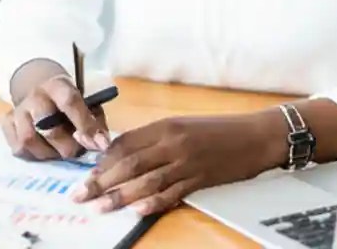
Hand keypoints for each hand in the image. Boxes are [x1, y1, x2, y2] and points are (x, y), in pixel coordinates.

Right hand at [0, 67, 110, 160]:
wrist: (37, 88)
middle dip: (67, 146)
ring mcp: (18, 111)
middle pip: (47, 127)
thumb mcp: (85, 101)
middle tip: (77, 152)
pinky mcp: (7, 124)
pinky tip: (44, 151)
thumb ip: (95, 121)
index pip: (70, 102)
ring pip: (29, 140)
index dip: (85, 125)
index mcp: (57, 86)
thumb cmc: (67, 100)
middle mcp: (34, 97)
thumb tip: (101, 144)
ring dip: (48, 153)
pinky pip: (18, 148)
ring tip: (59, 152)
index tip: (100, 144)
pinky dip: (34, 155)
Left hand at [72, 114, 278, 215]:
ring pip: (146, 181)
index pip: (125, 143)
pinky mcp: (201, 179)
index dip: (103, 161)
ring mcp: (187, 162)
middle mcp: (173, 142)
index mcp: (165, 126)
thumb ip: (154, 139)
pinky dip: (154, 202)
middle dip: (101, 181)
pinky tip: (137, 210)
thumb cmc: (218, 130)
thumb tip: (123, 156)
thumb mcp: (182, 126)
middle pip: (129, 163)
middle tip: (80, 195)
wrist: (256, 135)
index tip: (86, 174)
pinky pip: (173, 193)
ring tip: (98, 207)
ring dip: (119, 196)